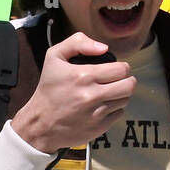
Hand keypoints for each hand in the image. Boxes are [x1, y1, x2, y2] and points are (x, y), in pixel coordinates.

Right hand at [10, 32, 134, 153]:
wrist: (40, 123)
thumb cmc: (48, 90)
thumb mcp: (53, 57)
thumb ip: (77, 42)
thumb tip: (103, 48)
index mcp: (83, 76)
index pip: (121, 69)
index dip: (121, 67)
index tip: (114, 69)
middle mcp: (92, 95)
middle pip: (129, 85)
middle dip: (125, 80)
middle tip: (116, 80)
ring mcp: (97, 113)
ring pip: (125, 99)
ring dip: (120, 95)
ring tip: (107, 93)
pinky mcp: (99, 127)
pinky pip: (119, 114)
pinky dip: (113, 109)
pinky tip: (101, 106)